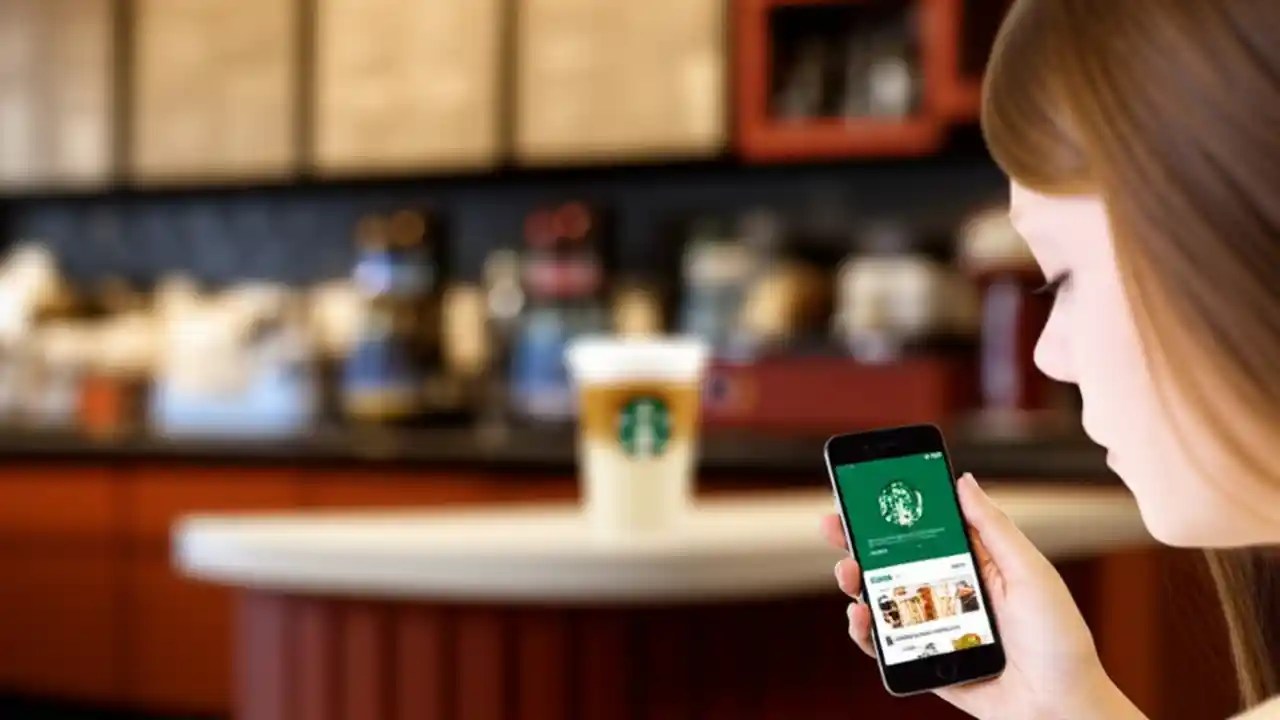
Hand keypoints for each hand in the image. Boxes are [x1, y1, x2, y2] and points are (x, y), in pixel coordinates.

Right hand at [821, 473, 1145, 719]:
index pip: (926, 528)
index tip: (863, 489)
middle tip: (834, 526)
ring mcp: (934, 627)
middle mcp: (950, 592)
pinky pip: (885, 645)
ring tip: (848, 573)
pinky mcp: (925, 660)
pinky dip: (864, 632)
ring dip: (856, 582)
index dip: (894, 510)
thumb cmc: (1060, 641)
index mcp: (975, 564)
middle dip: (859, 540)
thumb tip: (964, 480)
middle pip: (893, 560)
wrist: (1063, 709)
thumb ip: (994, 528)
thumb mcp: (1031, 572)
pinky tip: (860, 617)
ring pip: (882, 599)